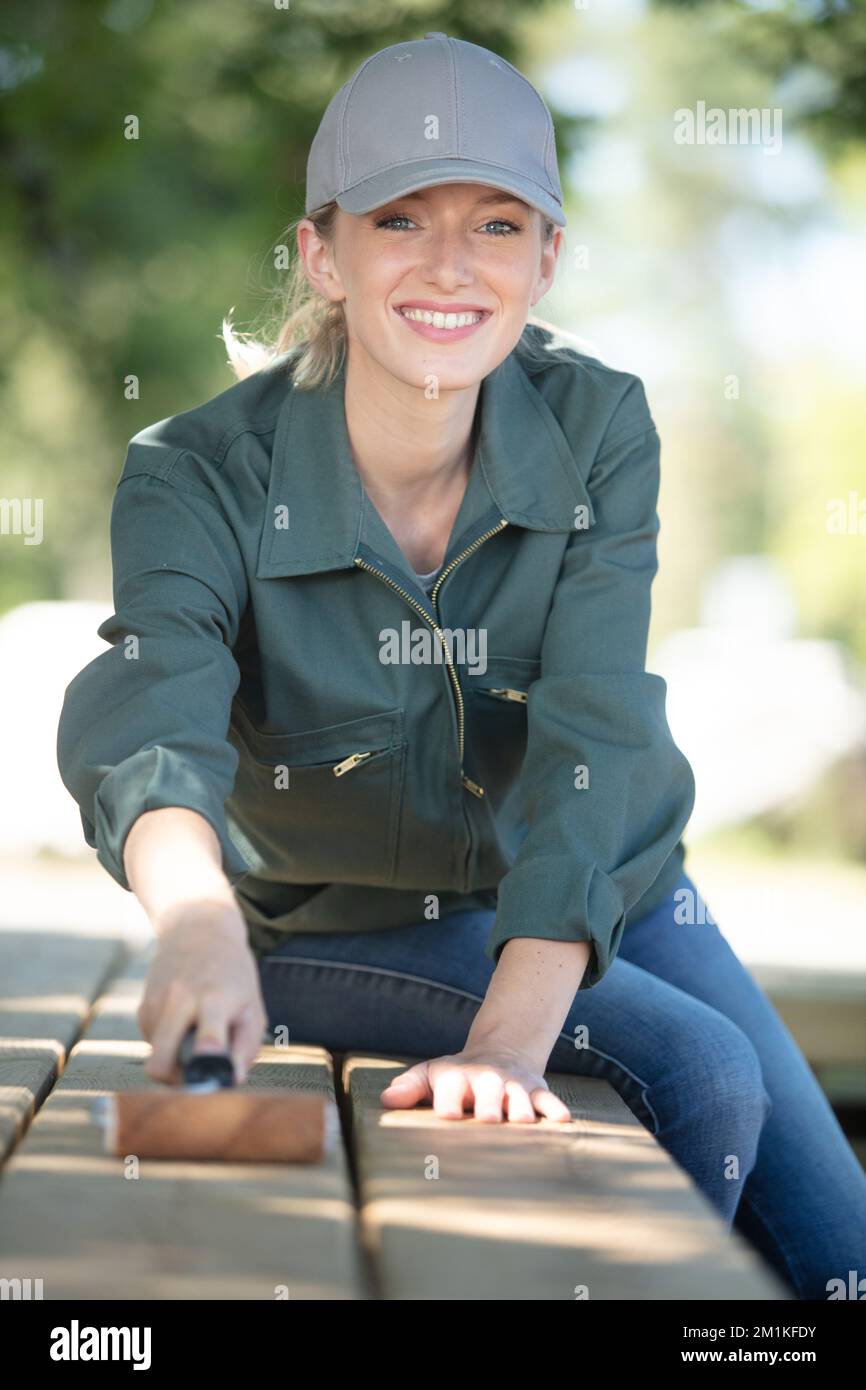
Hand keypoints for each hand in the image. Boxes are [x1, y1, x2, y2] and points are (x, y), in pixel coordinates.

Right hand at [137, 902, 267, 1086]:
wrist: (197, 929)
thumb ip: (246, 1047)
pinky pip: (153, 1046)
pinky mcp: (142, 1009)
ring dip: (175, 1062)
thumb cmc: (232, 973)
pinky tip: (183, 1024)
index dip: (208, 1063)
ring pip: (156, 1059)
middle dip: (177, 1082)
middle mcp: (180, 1001)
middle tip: (200, 1073)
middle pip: (161, 1062)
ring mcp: (156, 1005)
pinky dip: (168, 1046)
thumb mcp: (253, 1004)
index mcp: (215, 999)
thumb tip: (231, 1082)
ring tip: (197, 1036)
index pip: (208, 1039)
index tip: (210, 1078)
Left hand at [379, 1045, 571, 1123]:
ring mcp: (514, 1085)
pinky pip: (548, 1099)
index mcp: (459, 1077)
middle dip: (489, 1104)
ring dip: (521, 1108)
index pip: (451, 1088)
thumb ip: (409, 1086)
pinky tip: (562, 1120)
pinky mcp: (536, 1090)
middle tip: (488, 1119)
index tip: (446, 1115)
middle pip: (489, 1091)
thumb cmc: (457, 1076)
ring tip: (523, 1121)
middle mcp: (488, 1079)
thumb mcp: (431, 1075)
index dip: (449, 1100)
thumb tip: (386, 1099)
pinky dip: (555, 1108)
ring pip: (520, 1096)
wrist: (499, 1052)